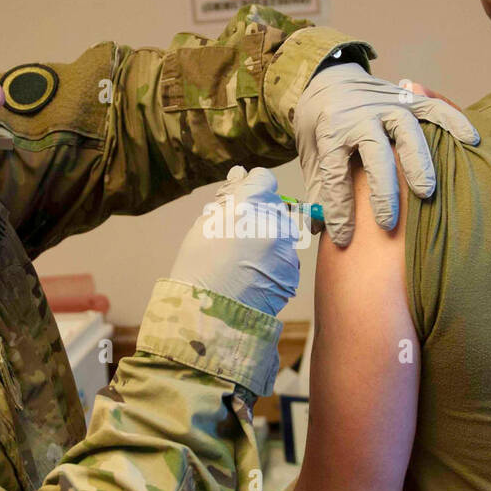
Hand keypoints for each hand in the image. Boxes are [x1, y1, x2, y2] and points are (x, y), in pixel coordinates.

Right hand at [168, 166, 300, 316]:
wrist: (208, 315)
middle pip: (275, 207)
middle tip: (239, 241)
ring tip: (244, 263)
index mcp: (248, 205)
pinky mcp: (292, 272)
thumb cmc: (198, 269)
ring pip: (283, 234)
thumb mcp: (205, 226)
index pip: (264, 180)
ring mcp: (285, 249)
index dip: (253, 189)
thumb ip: (229, 199)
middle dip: (261, 217)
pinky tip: (254, 277)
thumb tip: (241, 175)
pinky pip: (286, 259)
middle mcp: (272, 222)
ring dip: (269, 242)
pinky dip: (274, 265)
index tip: (245, 201)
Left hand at [293, 63, 479, 245]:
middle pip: (374, 153)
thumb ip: (318, 189)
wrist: (327, 78)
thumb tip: (319, 230)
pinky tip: (470, 140)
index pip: (334, 174)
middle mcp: (359, 116)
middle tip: (387, 223)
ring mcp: (385, 105)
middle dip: (382, 190)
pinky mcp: (406, 98)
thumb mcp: (311, 153)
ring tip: (426, 192)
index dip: (338, 209)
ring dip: (417, 162)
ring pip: (407, 131)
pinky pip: (434, 107)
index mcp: (330, 130)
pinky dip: (453, 121)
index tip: (345, 238)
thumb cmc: (320, 124)